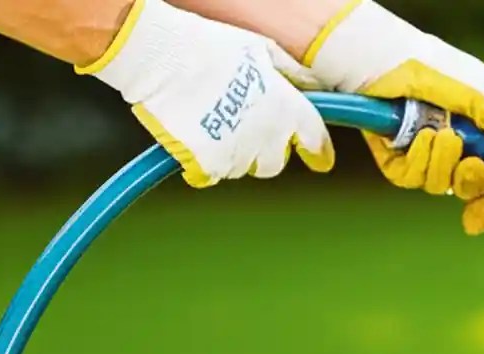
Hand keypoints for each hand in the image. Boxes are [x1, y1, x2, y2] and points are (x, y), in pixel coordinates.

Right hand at [79, 0, 334, 187]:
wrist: (162, 58)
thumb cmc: (209, 48)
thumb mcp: (262, 49)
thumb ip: (293, 73)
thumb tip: (317, 86)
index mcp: (287, 108)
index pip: (314, 138)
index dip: (318, 150)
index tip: (321, 160)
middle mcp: (269, 136)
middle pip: (273, 162)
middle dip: (263, 150)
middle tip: (241, 126)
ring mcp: (239, 153)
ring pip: (241, 168)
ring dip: (231, 153)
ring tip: (209, 121)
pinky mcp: (208, 164)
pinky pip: (210, 175)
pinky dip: (202, 164)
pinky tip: (191, 138)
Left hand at [304, 0, 483, 234]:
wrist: (383, 61)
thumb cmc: (436, 68)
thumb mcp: (483, 96)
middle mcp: (461, 148)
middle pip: (476, 188)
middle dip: (473, 180)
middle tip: (470, 162)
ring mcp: (430, 157)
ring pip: (443, 185)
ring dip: (442, 162)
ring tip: (434, 132)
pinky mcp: (400, 162)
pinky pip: (414, 179)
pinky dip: (418, 160)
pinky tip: (415, 137)